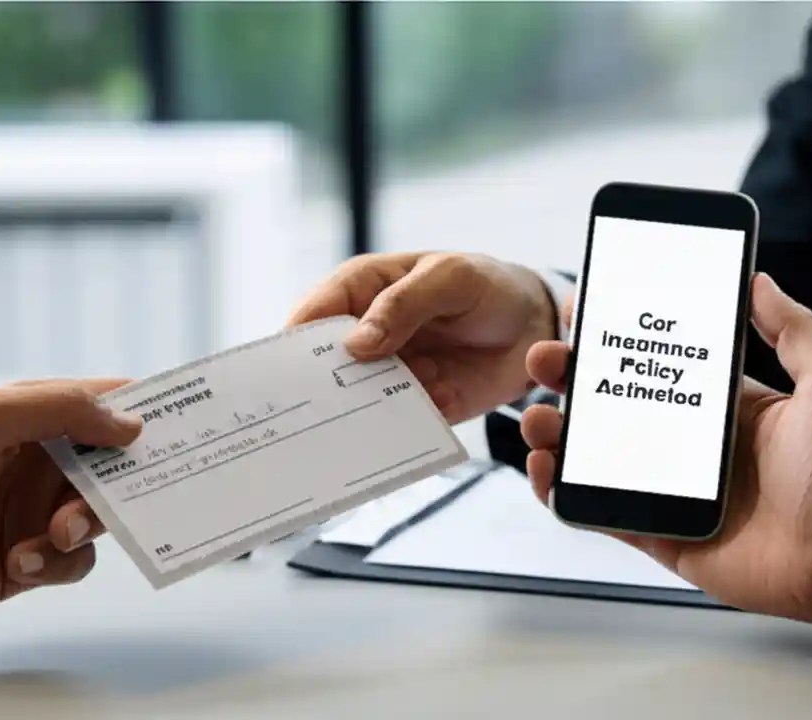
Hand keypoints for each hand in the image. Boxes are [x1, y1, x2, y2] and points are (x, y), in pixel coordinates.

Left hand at [0, 380, 141, 615]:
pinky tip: (15, 560)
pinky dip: (53, 563)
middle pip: (118, 469)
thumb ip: (62, 410)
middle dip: (122, 486)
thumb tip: (133, 426)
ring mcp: (39, 511)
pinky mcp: (30, 558)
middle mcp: (46, 462)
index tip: (186, 426)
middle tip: (110, 497)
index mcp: (38, 417)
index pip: (110, 404)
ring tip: (49, 535)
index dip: (149, 412)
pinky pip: (74, 563)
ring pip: (102, 520)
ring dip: (82, 528)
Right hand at [289, 252, 558, 423]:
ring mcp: (387, 375)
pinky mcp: (415, 407)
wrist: (535, 325)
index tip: (275, 377)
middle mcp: (366, 337)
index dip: (291, 345)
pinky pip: (391, 428)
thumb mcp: (449, 280)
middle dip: (310, 393)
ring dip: (345, 424)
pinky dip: (384, 441)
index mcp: (361, 292)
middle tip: (293, 423)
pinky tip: (377, 455)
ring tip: (331, 448)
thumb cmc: (486, 285)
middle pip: (322, 368)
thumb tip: (356, 343)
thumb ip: (404, 305)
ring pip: (352, 405)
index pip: (312, 317)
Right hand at [521, 274, 811, 623]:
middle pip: (610, 404)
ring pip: (592, 455)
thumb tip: (757, 278)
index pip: (654, 363)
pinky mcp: (657, 532)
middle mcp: (690, 444)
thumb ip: (793, 329)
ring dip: (555, 433)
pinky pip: (597, 511)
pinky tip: (546, 470)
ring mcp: (668, 489)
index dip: (615, 340)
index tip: (581, 312)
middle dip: (569, 378)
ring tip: (537, 419)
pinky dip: (563, 493)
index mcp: (722, 406)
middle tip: (545, 360)